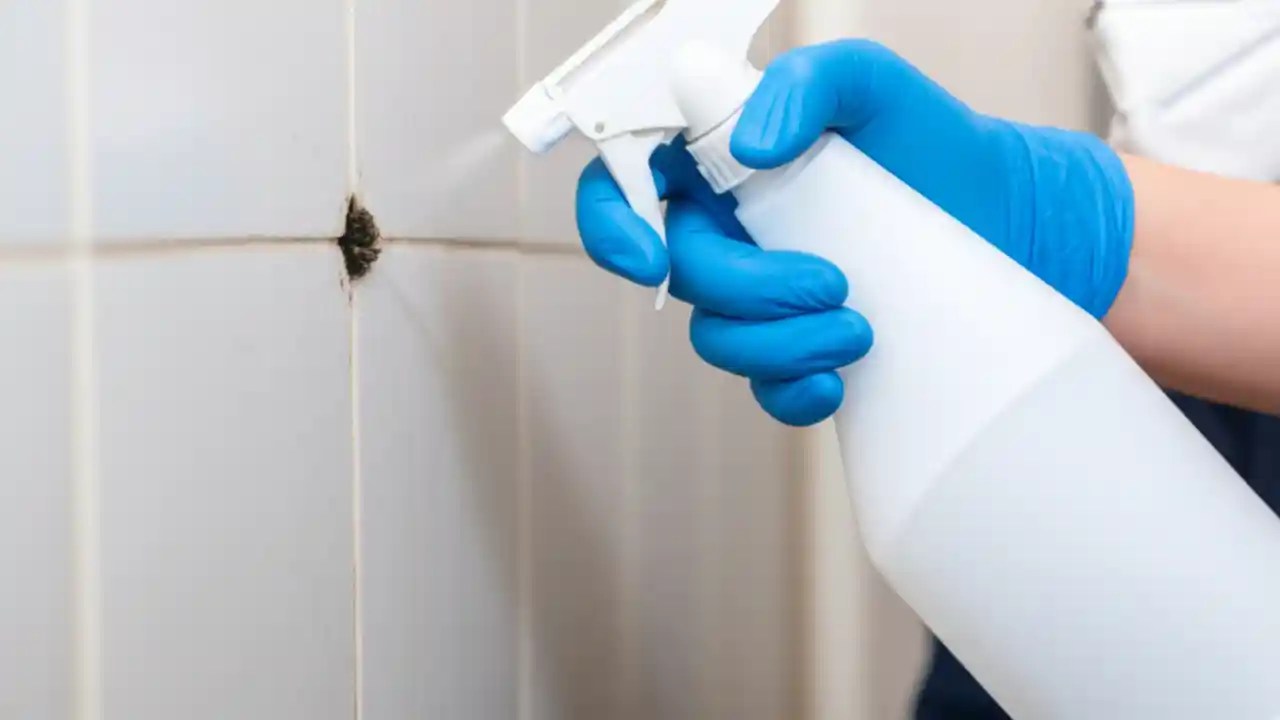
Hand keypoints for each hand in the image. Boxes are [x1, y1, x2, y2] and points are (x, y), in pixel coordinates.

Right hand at [576, 40, 1134, 425]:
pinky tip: (838, 380)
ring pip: (718, 338)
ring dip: (779, 344)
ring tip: (860, 327)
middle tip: (830, 281)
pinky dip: (794, 392)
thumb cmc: (929, 140)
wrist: (1004, 216)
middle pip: (680, 274)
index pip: (624, 185)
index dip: (613, 225)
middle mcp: (726, 228)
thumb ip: (803, 83)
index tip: (651, 259)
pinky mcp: (796, 347)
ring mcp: (758, 294)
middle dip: (746, 290)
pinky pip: (765, 390)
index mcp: (715, 160)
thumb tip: (748, 145)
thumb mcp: (869, 83)